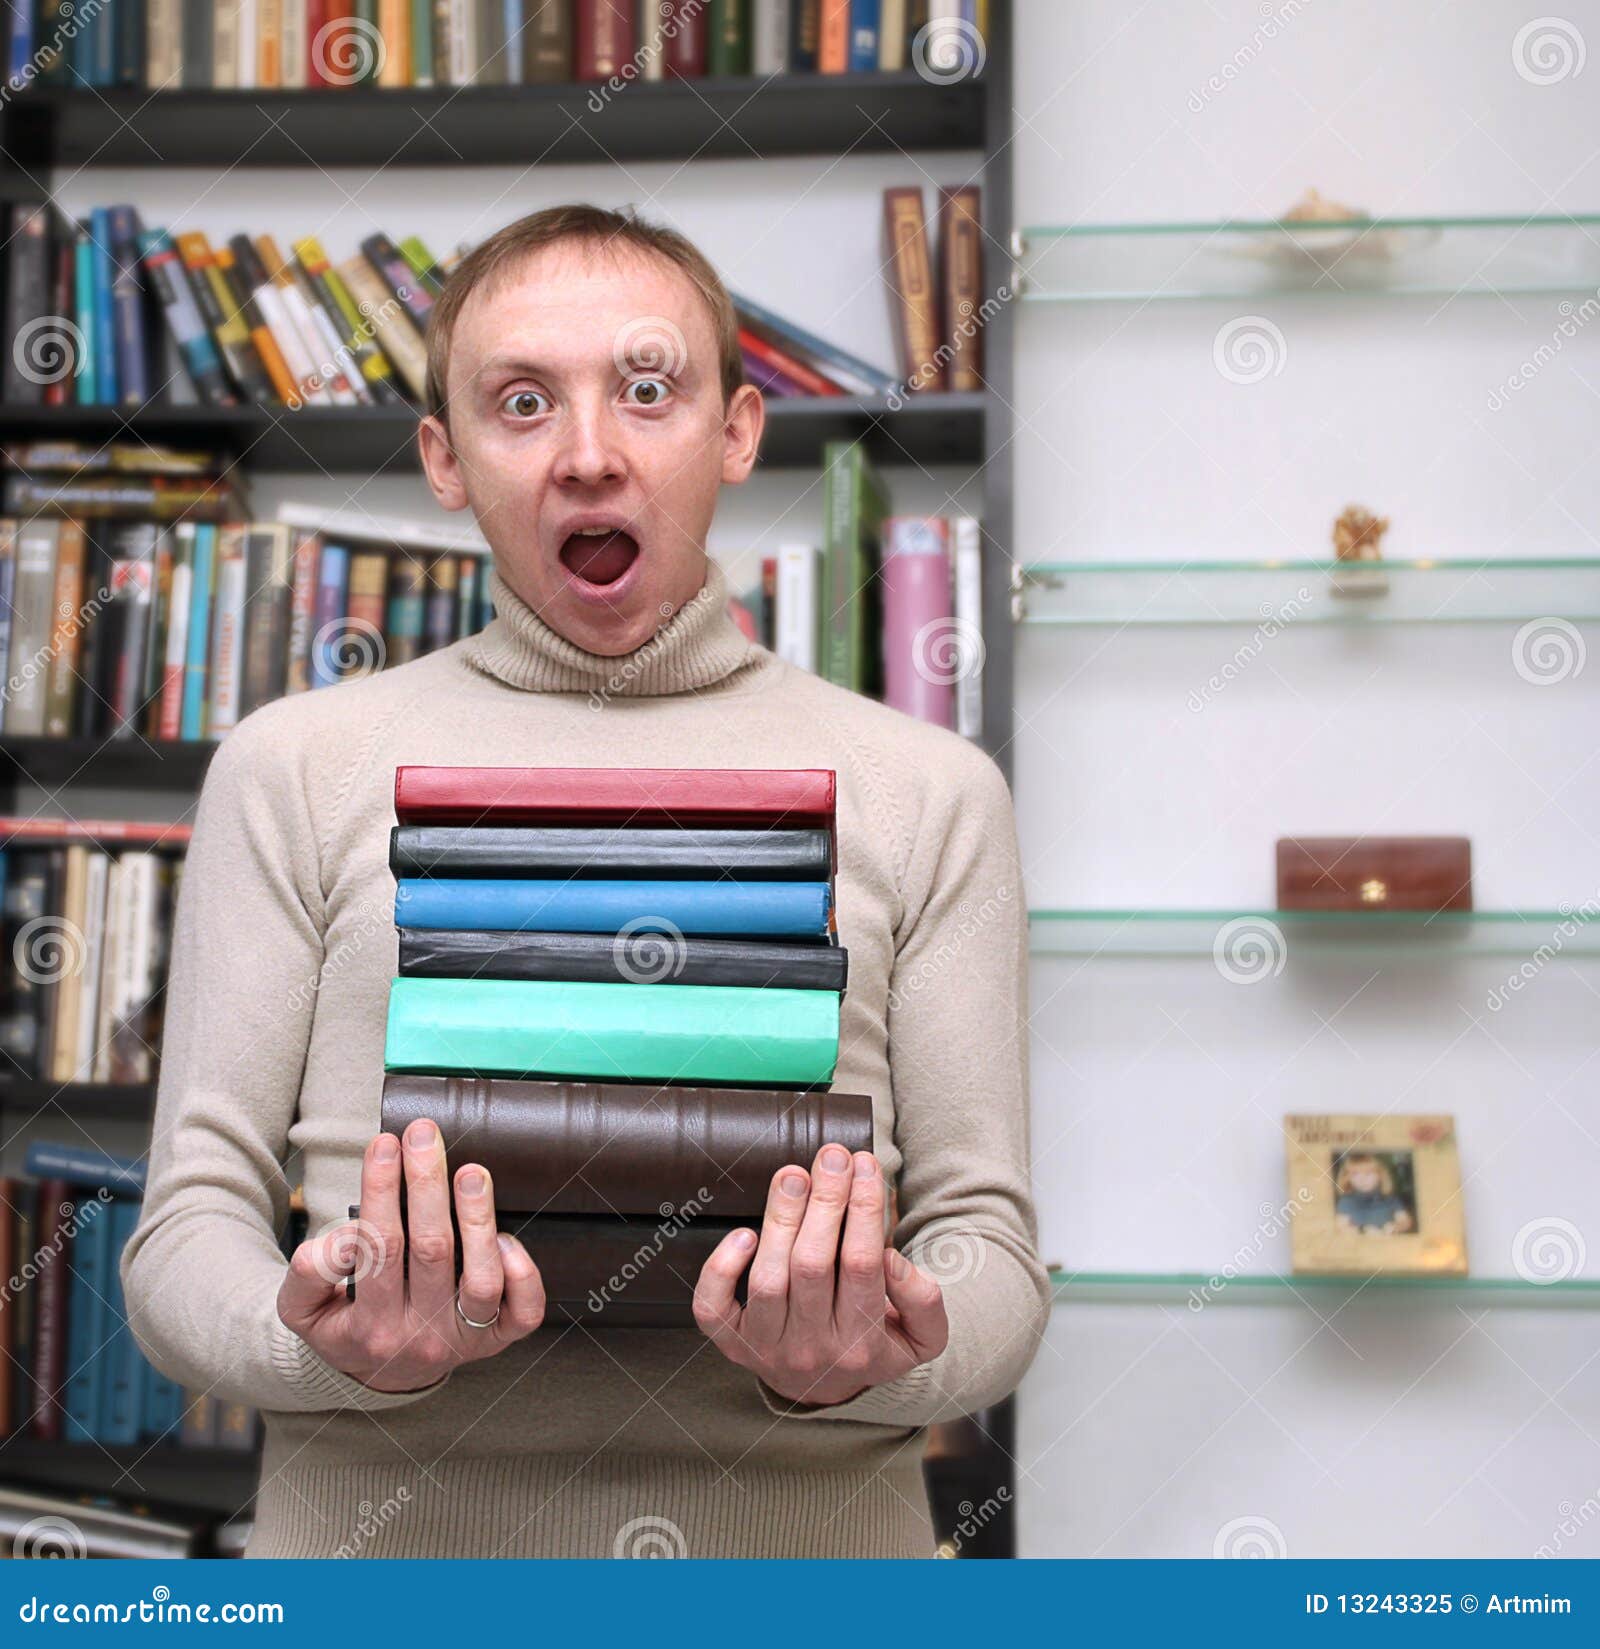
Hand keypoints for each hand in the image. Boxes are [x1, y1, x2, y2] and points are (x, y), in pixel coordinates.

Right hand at [276, 1118, 545, 1392]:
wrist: (384, 1376)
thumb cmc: (345, 1325)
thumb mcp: (301, 1308)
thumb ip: (309, 1270)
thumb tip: (347, 1234)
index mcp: (367, 1328)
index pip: (375, 1250)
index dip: (381, 1193)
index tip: (384, 1144)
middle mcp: (419, 1336)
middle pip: (429, 1251)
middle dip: (426, 1183)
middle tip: (423, 1134)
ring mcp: (463, 1339)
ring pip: (480, 1279)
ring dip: (478, 1218)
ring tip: (471, 1171)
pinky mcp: (498, 1339)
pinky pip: (523, 1312)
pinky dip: (522, 1273)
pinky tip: (506, 1236)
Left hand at [692, 1142, 947, 1407]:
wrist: (825, 1391)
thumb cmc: (874, 1343)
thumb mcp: (922, 1337)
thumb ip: (924, 1301)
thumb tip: (891, 1259)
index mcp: (862, 1344)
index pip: (864, 1265)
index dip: (864, 1209)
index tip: (865, 1165)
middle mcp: (812, 1350)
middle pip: (813, 1265)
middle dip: (825, 1201)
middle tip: (832, 1155)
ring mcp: (767, 1348)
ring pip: (768, 1280)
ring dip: (780, 1219)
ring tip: (794, 1175)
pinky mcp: (732, 1343)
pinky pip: (713, 1310)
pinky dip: (720, 1271)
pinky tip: (742, 1234)